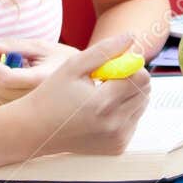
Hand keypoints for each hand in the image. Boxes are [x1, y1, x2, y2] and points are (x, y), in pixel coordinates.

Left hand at [0, 38, 80, 107]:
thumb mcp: (41, 47)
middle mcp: (35, 100)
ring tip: (9, 69)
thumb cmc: (62, 60)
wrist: (84, 82)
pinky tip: (9, 81)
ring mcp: (29, 112)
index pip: (4, 77)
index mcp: (41, 80)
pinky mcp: (24, 117)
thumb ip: (12, 45)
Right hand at [22, 30, 151, 159]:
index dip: (130, 65)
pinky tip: (102, 110)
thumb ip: (105, 50)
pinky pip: (134, 120)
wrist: (36, 130)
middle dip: (131, 79)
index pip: (140, 77)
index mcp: (103, 103)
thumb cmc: (51, 95)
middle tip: (106, 79)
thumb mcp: (73, 66)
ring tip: (102, 94)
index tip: (113, 65)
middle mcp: (114, 124)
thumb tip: (131, 37)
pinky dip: (124, 111)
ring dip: (129, 95)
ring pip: (142, 105)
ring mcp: (117, 138)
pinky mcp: (117, 146)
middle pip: (146, 91)